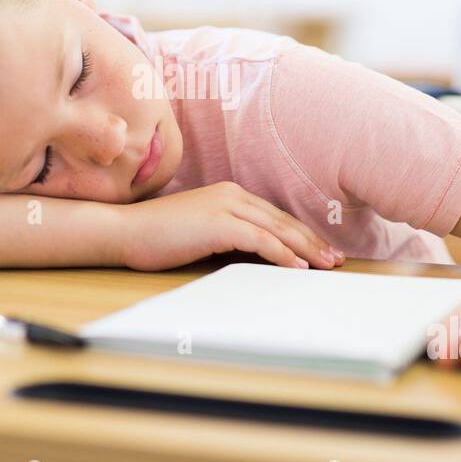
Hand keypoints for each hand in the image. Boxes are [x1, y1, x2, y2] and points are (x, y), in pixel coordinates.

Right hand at [113, 181, 345, 271]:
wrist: (125, 231)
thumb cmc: (157, 236)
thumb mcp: (201, 232)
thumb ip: (228, 237)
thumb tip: (255, 256)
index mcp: (229, 194)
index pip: (274, 216)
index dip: (301, 234)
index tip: (320, 250)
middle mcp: (232, 194)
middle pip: (282, 220)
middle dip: (312, 241)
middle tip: (335, 259)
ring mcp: (225, 206)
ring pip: (277, 229)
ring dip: (305, 249)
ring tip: (326, 265)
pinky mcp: (219, 223)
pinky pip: (260, 240)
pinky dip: (282, 254)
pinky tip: (297, 268)